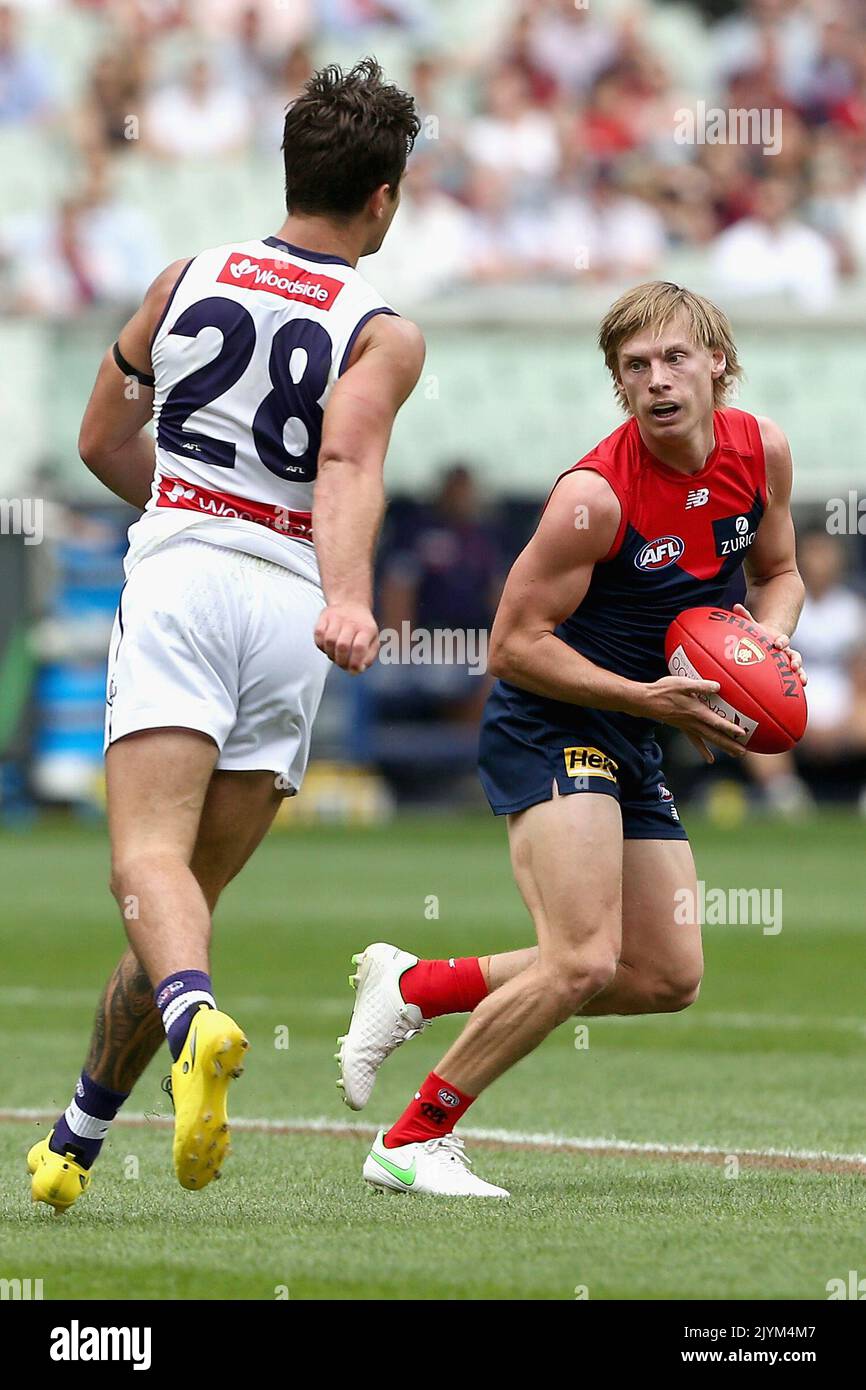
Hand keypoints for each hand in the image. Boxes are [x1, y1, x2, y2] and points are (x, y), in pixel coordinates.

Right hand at [314, 601, 379, 673]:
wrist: (352, 603)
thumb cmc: (363, 627)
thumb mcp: (373, 640)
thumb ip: (368, 658)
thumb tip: (358, 669)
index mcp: (367, 628)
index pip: (359, 647)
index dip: (354, 663)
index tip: (353, 670)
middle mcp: (351, 621)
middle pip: (342, 646)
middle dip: (341, 661)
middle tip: (343, 665)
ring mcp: (336, 617)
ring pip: (329, 641)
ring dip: (330, 654)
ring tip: (335, 656)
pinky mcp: (324, 616)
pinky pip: (318, 635)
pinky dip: (321, 645)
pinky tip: (327, 647)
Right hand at [631, 675, 750, 763]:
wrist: (646, 701)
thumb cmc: (663, 690)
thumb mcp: (682, 683)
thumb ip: (700, 685)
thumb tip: (718, 686)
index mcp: (696, 712)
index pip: (715, 722)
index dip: (729, 728)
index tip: (742, 733)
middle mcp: (694, 722)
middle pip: (715, 736)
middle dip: (730, 744)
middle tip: (744, 752)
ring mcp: (689, 727)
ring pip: (709, 740)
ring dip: (723, 747)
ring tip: (736, 754)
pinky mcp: (683, 727)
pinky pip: (696, 741)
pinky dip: (703, 751)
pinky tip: (709, 759)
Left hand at [732, 603, 806, 686]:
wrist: (769, 642)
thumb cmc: (760, 636)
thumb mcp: (753, 627)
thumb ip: (746, 617)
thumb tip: (736, 606)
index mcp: (779, 640)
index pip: (783, 640)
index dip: (782, 642)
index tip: (777, 644)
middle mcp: (787, 651)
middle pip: (794, 655)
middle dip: (795, 660)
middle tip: (793, 666)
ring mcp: (789, 661)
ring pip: (798, 667)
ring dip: (801, 673)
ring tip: (803, 681)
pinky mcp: (788, 670)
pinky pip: (796, 676)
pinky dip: (800, 681)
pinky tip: (802, 687)